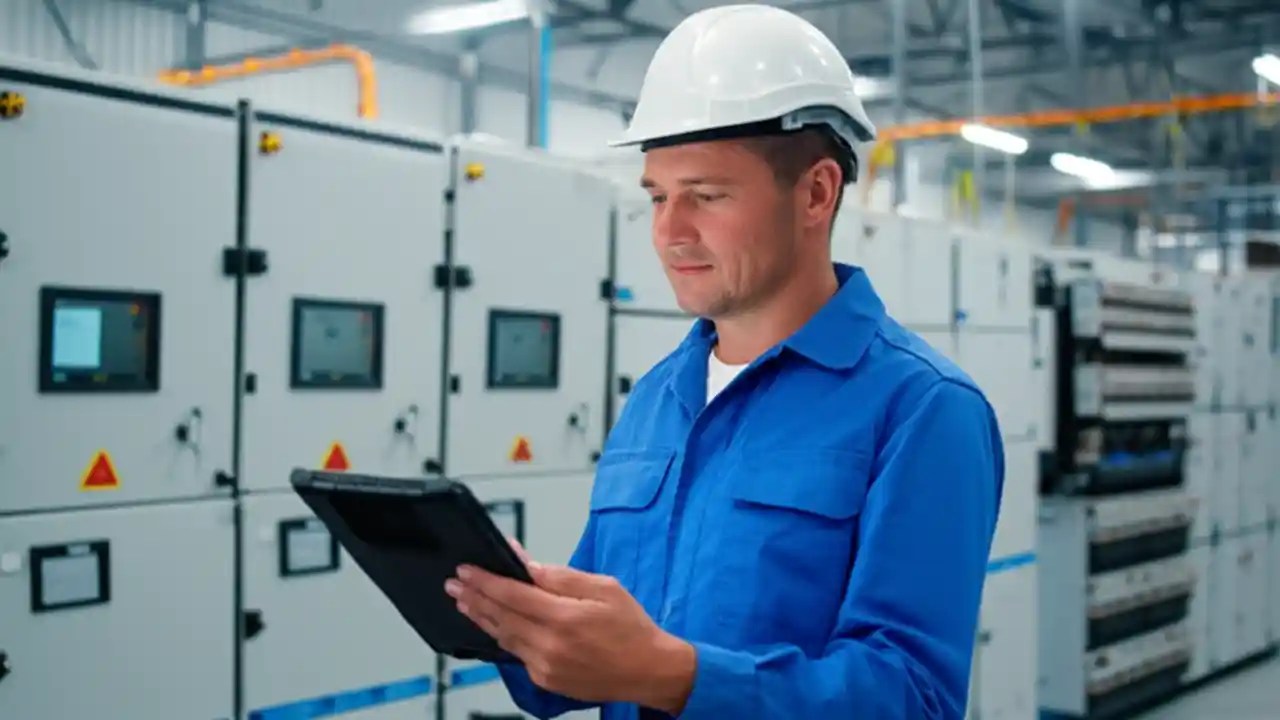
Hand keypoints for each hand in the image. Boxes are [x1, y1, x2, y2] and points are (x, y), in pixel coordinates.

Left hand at [445, 539, 694, 713]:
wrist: (650, 670)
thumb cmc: (632, 627)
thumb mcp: (604, 588)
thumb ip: (561, 577)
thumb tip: (528, 565)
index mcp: (565, 618)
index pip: (512, 595)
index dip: (485, 581)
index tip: (466, 570)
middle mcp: (550, 646)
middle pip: (500, 617)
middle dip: (474, 597)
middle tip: (454, 584)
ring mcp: (546, 667)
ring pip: (503, 638)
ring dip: (481, 617)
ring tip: (464, 601)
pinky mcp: (546, 681)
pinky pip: (516, 655)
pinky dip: (501, 636)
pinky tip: (493, 625)